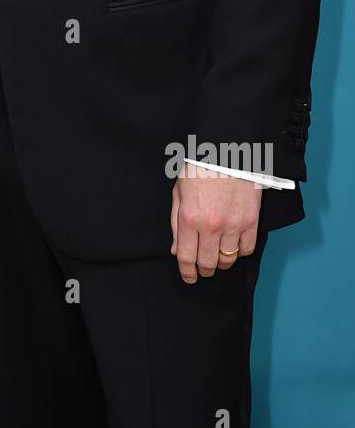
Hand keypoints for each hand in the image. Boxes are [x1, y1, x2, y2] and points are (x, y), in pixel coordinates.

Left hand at [170, 161, 261, 282]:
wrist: (226, 149)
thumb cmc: (199, 167)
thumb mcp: (179, 192)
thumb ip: (176, 223)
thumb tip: (177, 250)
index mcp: (188, 218)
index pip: (187, 257)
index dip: (187, 272)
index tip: (189, 277)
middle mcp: (210, 226)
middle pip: (207, 263)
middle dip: (204, 270)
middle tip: (203, 269)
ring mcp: (233, 224)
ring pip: (228, 259)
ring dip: (222, 263)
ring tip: (218, 257)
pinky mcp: (251, 220)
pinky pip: (247, 248)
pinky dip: (240, 252)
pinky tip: (234, 246)